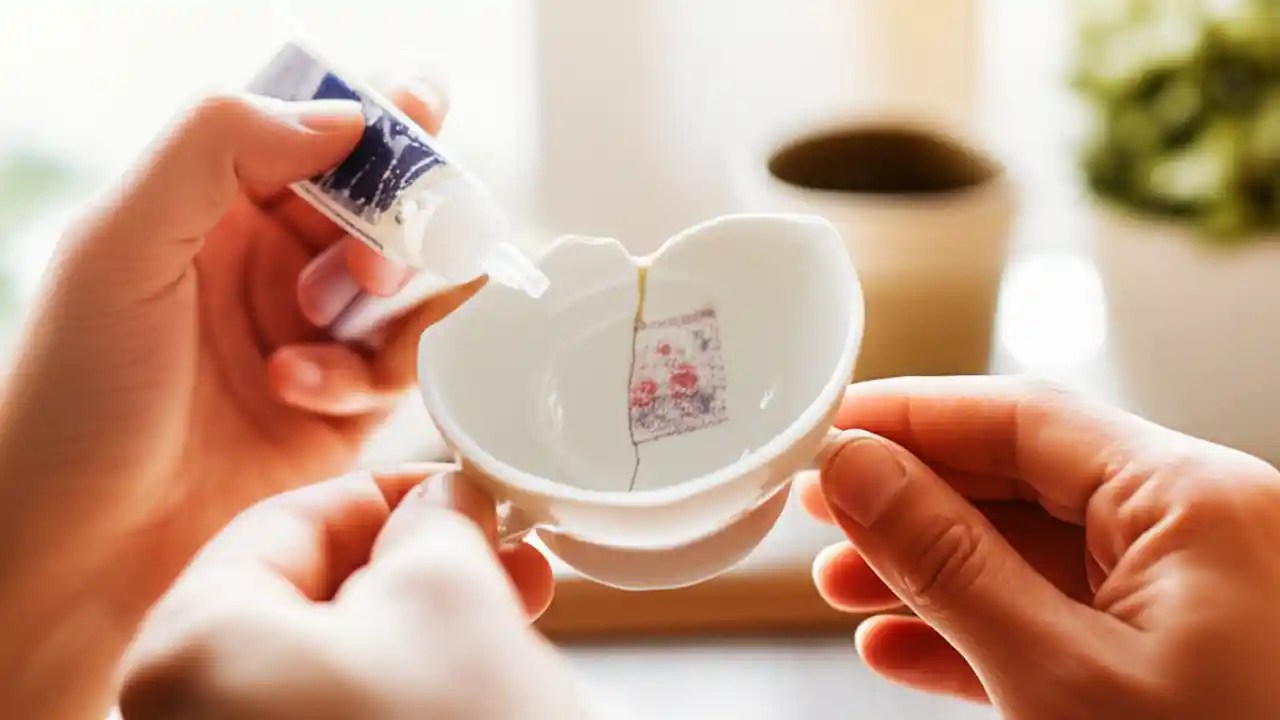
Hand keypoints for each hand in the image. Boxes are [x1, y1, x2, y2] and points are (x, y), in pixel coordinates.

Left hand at [0, 85, 470, 716]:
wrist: (89, 546)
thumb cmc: (75, 396)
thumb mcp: (120, 246)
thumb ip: (218, 148)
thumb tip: (346, 117)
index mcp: (222, 197)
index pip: (327, 127)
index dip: (384, 116)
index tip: (420, 119)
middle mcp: (281, 255)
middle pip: (396, 200)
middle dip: (399, 223)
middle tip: (365, 265)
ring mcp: (323, 327)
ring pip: (420, 280)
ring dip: (387, 303)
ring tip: (315, 336)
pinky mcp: (355, 398)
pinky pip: (412, 359)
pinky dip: (371, 372)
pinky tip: (300, 390)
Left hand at [120, 467, 583, 719]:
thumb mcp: (452, 595)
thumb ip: (434, 519)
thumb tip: (440, 501)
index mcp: (189, 654)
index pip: (285, 522)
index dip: (389, 492)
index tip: (458, 489)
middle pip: (305, 596)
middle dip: (416, 563)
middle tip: (496, 549)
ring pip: (329, 664)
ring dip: (421, 625)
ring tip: (510, 613)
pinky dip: (403, 689)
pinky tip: (475, 679)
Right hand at [798, 377, 1279, 718]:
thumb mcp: (1055, 677)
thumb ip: (947, 562)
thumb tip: (861, 473)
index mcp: (1196, 502)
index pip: (1022, 418)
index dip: (909, 415)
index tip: (827, 429)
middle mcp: (1204, 532)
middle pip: (1023, 479)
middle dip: (911, 496)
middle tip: (822, 506)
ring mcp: (1194, 599)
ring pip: (1034, 552)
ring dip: (931, 568)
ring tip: (844, 586)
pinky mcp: (1176, 660)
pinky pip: (1061, 616)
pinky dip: (978, 628)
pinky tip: (905, 649)